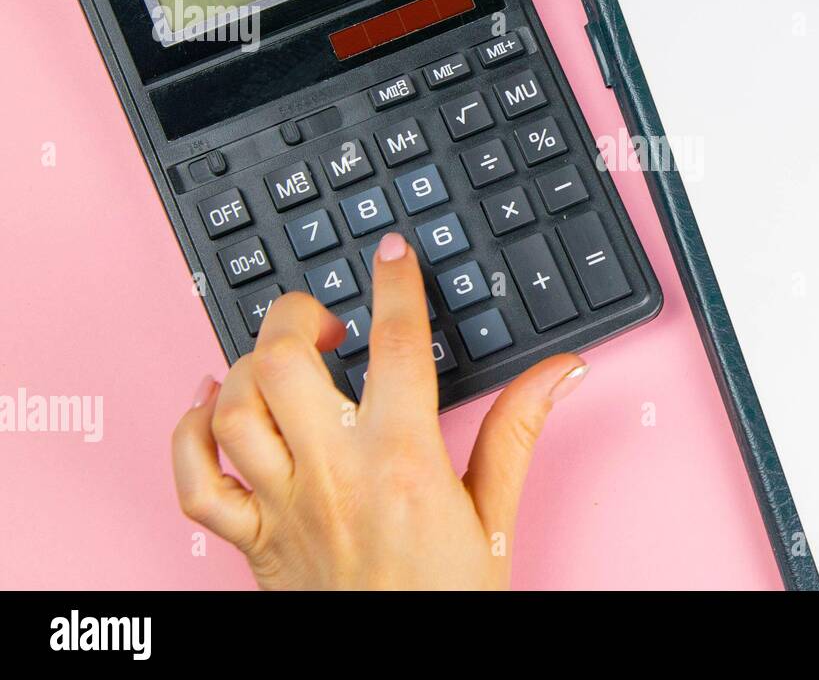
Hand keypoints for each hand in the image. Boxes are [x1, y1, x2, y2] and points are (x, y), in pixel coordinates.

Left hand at [171, 232, 588, 588]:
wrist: (401, 673)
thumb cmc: (447, 602)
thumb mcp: (496, 516)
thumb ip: (518, 431)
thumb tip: (558, 373)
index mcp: (402, 461)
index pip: (395, 344)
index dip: (394, 283)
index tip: (391, 253)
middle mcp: (334, 475)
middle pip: (284, 360)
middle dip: (295, 314)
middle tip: (325, 319)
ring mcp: (283, 509)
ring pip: (233, 408)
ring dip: (246, 367)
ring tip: (278, 360)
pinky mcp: (252, 544)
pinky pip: (195, 483)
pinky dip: (189, 435)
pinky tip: (210, 408)